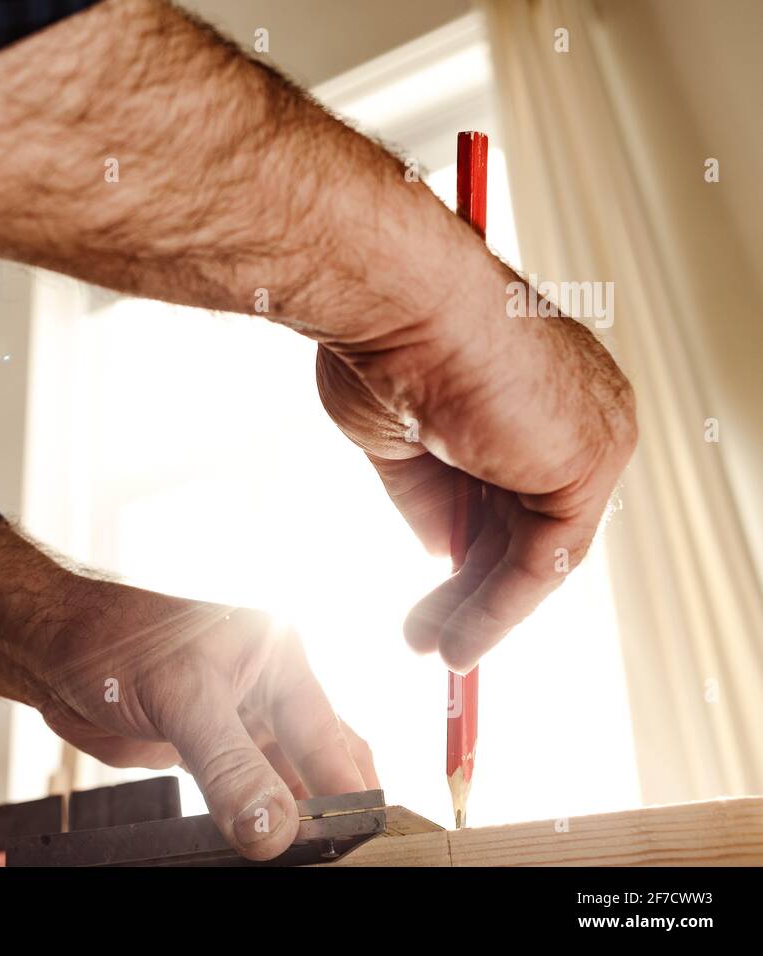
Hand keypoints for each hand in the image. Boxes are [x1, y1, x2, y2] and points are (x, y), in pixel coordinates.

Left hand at [0, 516, 376, 861]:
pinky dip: (257, 819)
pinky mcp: (205, 745)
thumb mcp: (180, 699)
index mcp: (277, 655)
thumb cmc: (112, 641)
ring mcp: (236, 717)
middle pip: (319, 759)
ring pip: (284, 779)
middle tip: (342, 856)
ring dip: (293, 819)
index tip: (359, 840)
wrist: (49, 650)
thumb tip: (275, 830)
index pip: (328, 737)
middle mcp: (265, 685)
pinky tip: (264, 845)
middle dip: (330, 807)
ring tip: (308, 859)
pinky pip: (245, 789)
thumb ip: (230, 767)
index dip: (346, 792)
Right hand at [313, 261, 636, 671]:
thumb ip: (430, 497)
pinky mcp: (587, 466)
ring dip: (483, 612)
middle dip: (475, 588)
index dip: (472, 545)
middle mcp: (575, 412)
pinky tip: (460, 640)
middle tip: (430, 634)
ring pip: (537, 551)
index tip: (436, 584)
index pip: (510, 487)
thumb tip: (445, 550)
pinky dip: (502, 608)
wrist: (393, 301)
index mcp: (534, 392)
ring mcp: (589, 436)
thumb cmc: (384, 342)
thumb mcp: (399, 440)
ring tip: (439, 653)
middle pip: (525, 524)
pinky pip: (545, 560)